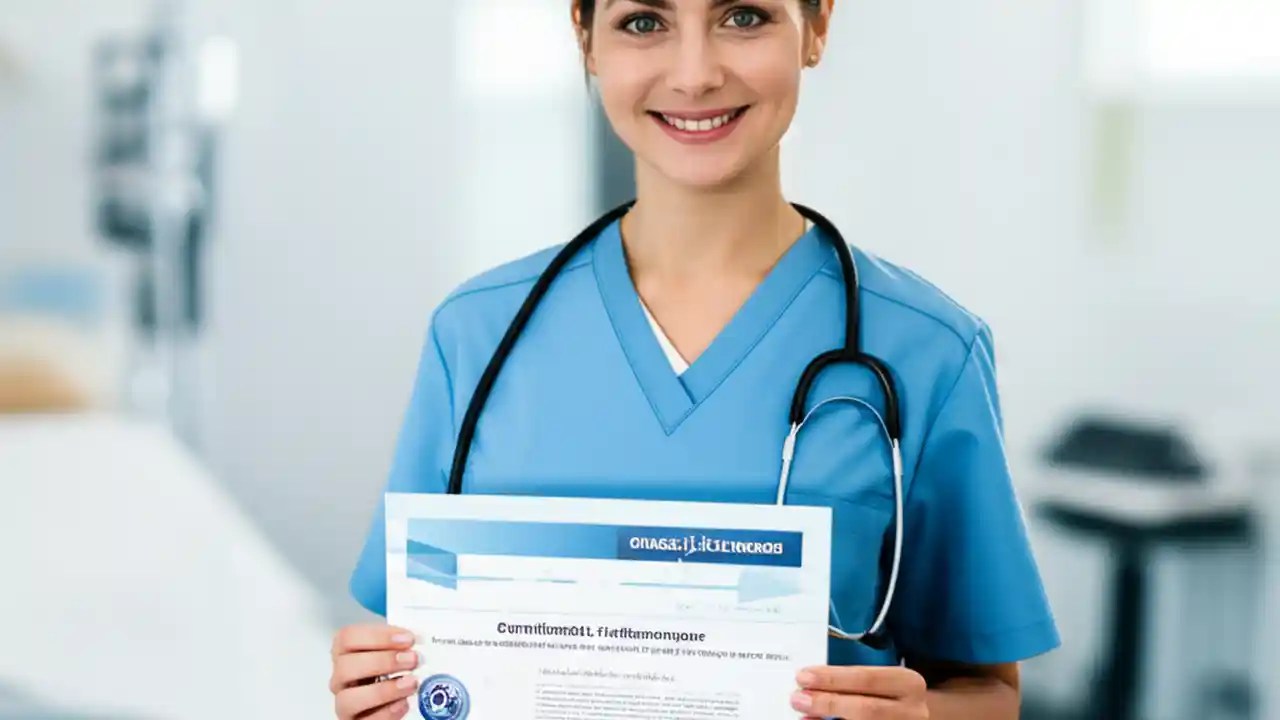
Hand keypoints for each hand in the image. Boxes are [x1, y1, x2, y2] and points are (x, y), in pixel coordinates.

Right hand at [329, 623, 421, 718]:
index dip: (378, 636)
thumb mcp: (393, 653)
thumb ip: (400, 646)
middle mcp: (341, 678)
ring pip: (348, 698)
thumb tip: (422, 641)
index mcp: (346, 653)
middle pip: (346, 666)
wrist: (391, 701)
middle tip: (412, 660)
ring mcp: (345, 703)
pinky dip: (386, 712)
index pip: (348, 638)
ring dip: (383, 690)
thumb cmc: (391, 672)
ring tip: (410, 683)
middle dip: (383, 661)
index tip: (407, 639)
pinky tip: (404, 703)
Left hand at [790, 665, 928, 718]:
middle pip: (866, 709)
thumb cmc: (890, 695)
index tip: (803, 676)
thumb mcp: (882, 681)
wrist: (913, 716)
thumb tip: (812, 682)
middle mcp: (913, 711)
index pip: (867, 679)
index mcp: (908, 683)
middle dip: (828, 703)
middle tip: (798, 699)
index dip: (833, 678)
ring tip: (804, 716)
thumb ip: (853, 681)